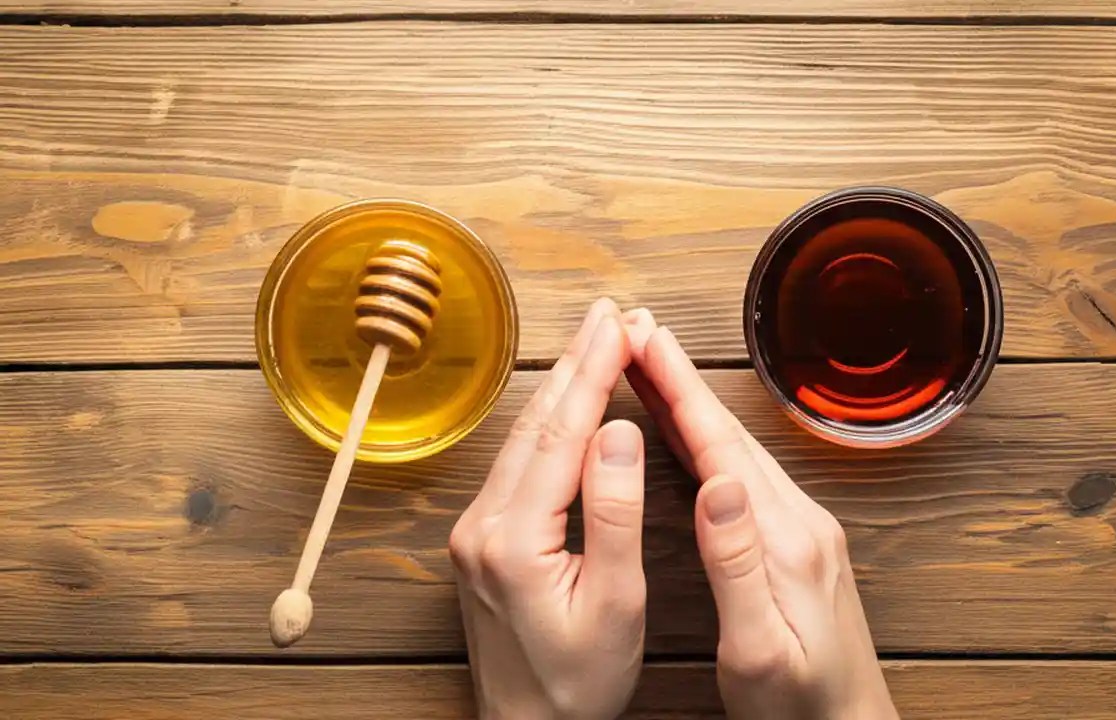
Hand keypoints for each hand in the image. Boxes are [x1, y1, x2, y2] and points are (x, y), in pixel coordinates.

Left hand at [450, 299, 645, 719]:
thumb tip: (619, 431)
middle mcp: (483, 526)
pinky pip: (518, 466)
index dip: (595, 373)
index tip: (620, 325)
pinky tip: (570, 404)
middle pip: (538, 426)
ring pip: (525, 441)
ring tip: (596, 343)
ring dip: (563, 388)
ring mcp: (475, 531)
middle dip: (578, 364)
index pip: (563, 435)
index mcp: (515, 539)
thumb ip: (615, 514)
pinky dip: (550, 426)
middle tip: (611, 315)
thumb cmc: (577, 682)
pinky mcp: (480, 540)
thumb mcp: (615, 604)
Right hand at [622, 309, 898, 719]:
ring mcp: (803, 528)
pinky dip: (710, 441)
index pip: (720, 447)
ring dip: (694, 403)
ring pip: (738, 449)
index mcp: (784, 539)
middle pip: (729, 434)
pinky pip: (746, 473)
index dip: (679, 389)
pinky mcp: (799, 542)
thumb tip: (716, 483)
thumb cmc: (798, 706)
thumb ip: (737, 564)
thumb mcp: (757, 649)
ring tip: (653, 367)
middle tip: (638, 330)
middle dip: (681, 378)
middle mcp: (800, 520)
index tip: (644, 339)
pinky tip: (691, 436)